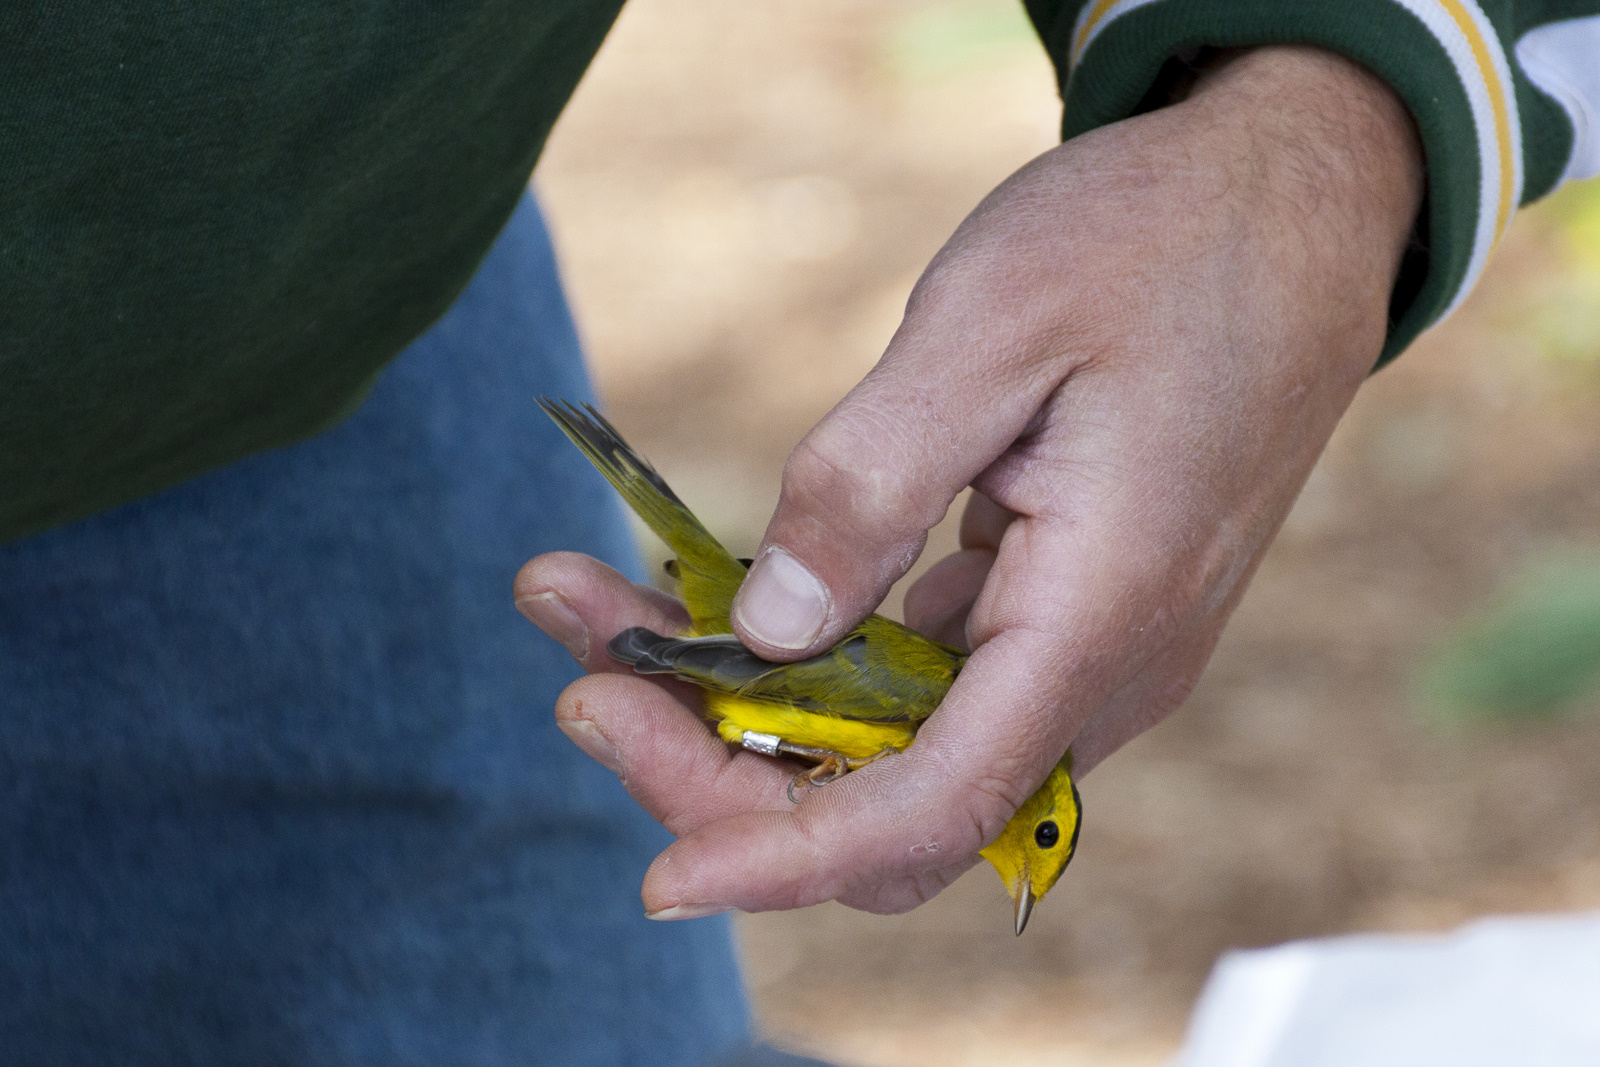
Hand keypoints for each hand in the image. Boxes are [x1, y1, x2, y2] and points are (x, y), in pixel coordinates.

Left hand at [516, 46, 1421, 916]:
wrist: (1291, 199)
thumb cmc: (1159, 244)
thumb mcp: (990, 331)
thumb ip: (868, 488)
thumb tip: (770, 631)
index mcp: (1096, 617)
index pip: (931, 811)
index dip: (783, 857)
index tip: (660, 873)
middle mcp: (1099, 668)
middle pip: (894, 804)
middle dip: (728, 769)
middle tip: (590, 673)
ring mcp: (1084, 645)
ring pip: (897, 746)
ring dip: (750, 705)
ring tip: (608, 613)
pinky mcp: (1059, 607)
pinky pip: (925, 678)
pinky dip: (813, 654)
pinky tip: (724, 591)